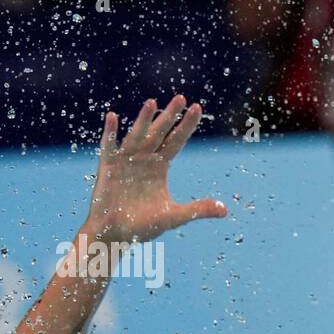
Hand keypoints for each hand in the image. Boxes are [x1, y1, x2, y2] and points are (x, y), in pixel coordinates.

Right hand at [85, 95, 225, 243]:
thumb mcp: (174, 216)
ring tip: (152, 102)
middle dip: (170, 116)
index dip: (186, 126)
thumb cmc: (143, 226)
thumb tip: (225, 210)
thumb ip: (198, 210)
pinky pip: (109, 147)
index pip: (176, 141)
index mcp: (160, 168)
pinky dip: (111, 133)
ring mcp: (125, 162)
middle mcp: (144, 160)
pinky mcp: (108, 168)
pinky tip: (113, 117)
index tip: (197, 108)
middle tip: (181, 98)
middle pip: (159, 133)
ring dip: (143, 120)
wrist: (116, 235)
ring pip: (137, 136)